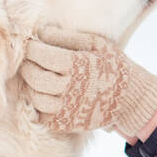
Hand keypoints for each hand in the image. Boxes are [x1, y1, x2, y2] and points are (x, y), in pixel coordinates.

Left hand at [17, 24, 156, 136]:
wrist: (129, 96)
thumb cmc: (111, 64)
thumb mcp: (96, 44)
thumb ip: (67, 37)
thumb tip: (40, 32)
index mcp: (79, 65)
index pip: (43, 56)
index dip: (32, 49)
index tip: (31, 45)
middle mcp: (72, 89)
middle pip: (36, 78)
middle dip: (27, 67)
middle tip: (28, 61)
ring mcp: (69, 109)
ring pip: (36, 98)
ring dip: (32, 86)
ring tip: (36, 77)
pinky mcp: (67, 124)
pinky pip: (43, 115)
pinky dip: (40, 104)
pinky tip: (46, 94)